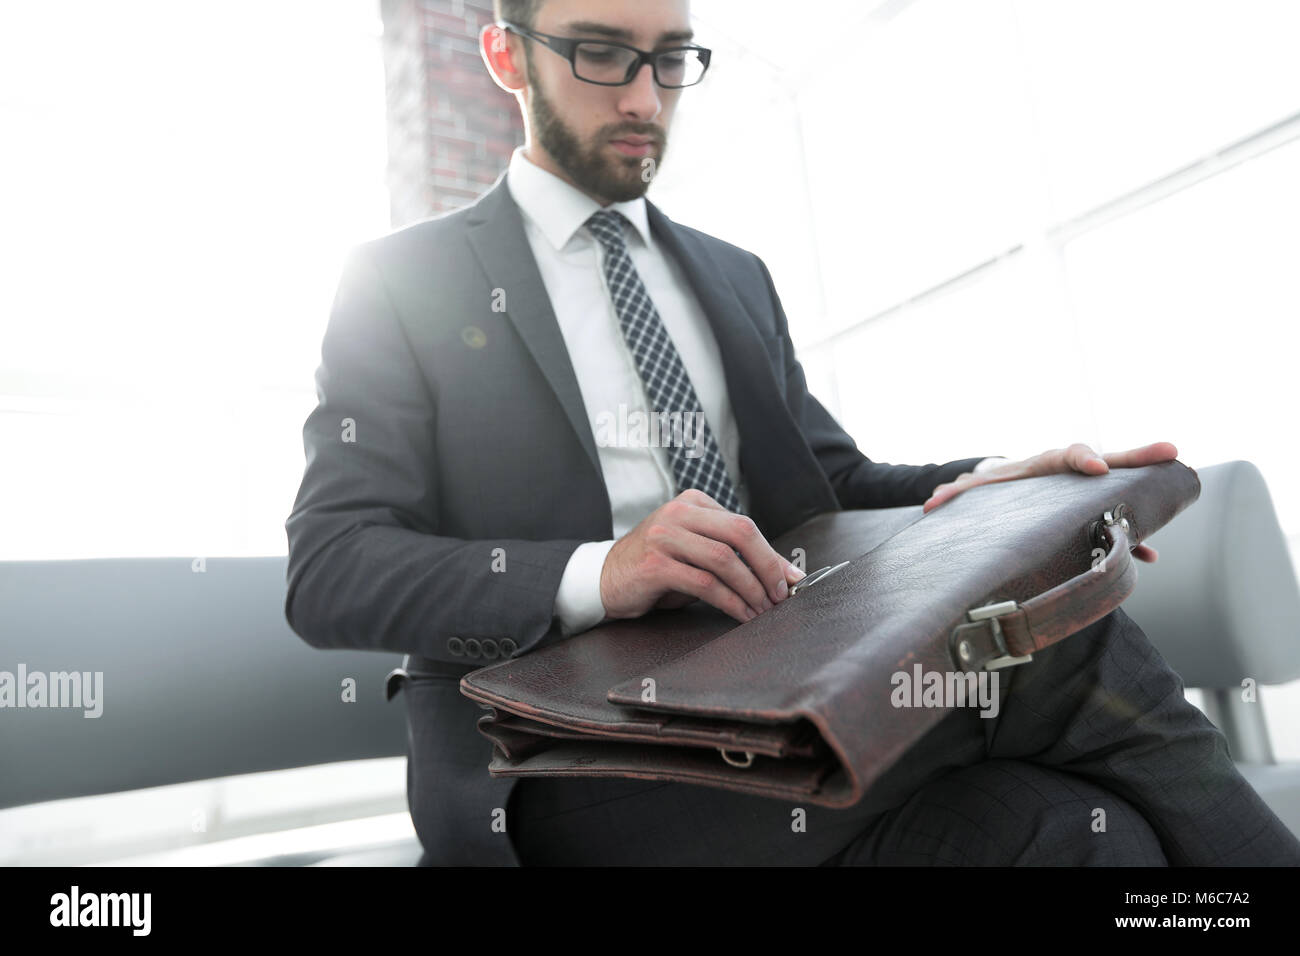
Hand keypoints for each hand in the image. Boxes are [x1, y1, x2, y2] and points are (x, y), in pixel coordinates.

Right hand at [600, 489, 806, 623]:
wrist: (605, 579)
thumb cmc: (656, 567)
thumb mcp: (695, 552)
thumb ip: (732, 555)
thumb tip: (782, 572)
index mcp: (692, 502)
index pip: (743, 525)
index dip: (771, 554)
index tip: (790, 579)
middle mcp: (678, 513)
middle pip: (740, 533)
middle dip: (768, 566)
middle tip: (781, 594)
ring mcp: (664, 536)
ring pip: (725, 559)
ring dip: (751, 589)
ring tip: (762, 609)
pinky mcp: (655, 565)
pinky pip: (705, 584)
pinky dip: (730, 602)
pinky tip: (740, 614)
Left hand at [921, 441, 1179, 562]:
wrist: (1001, 490)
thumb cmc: (991, 491)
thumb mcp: (974, 492)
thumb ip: (956, 495)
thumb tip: (931, 501)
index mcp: (1042, 466)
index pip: (1064, 455)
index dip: (1081, 459)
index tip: (1096, 468)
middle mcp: (1067, 473)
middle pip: (1107, 460)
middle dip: (1136, 456)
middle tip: (1169, 449)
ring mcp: (1084, 490)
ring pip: (1120, 485)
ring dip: (1145, 487)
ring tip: (1174, 482)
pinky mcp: (1090, 512)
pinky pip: (1118, 521)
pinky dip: (1132, 540)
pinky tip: (1149, 556)